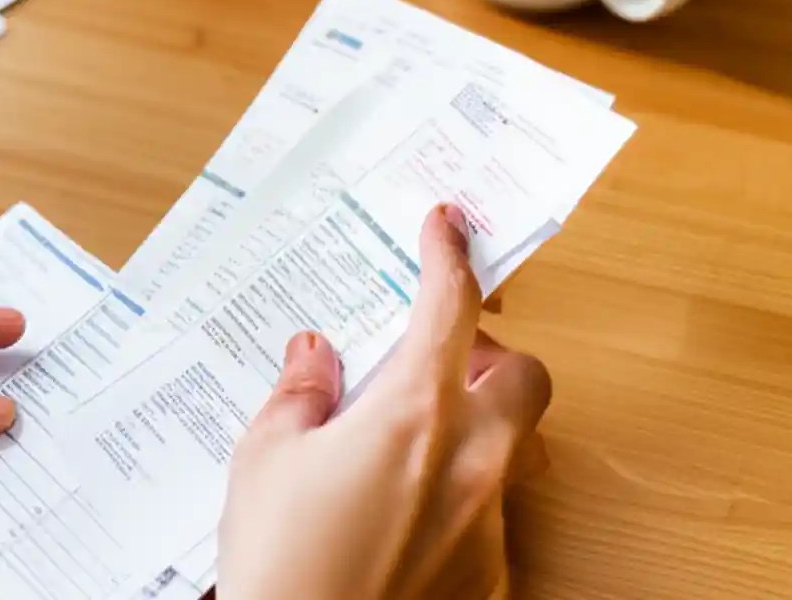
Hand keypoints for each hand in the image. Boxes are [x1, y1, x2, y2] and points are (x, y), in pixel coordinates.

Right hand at [218, 206, 551, 599]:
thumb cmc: (280, 562)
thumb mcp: (265, 460)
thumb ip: (298, 394)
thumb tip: (313, 355)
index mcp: (413, 414)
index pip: (451, 307)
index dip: (450, 255)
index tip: (449, 226)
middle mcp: (469, 462)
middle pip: (526, 375)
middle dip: (490, 356)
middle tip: (433, 365)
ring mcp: (487, 523)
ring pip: (513, 449)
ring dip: (475, 429)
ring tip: (411, 446)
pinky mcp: (490, 576)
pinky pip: (490, 514)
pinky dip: (457, 498)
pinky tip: (401, 518)